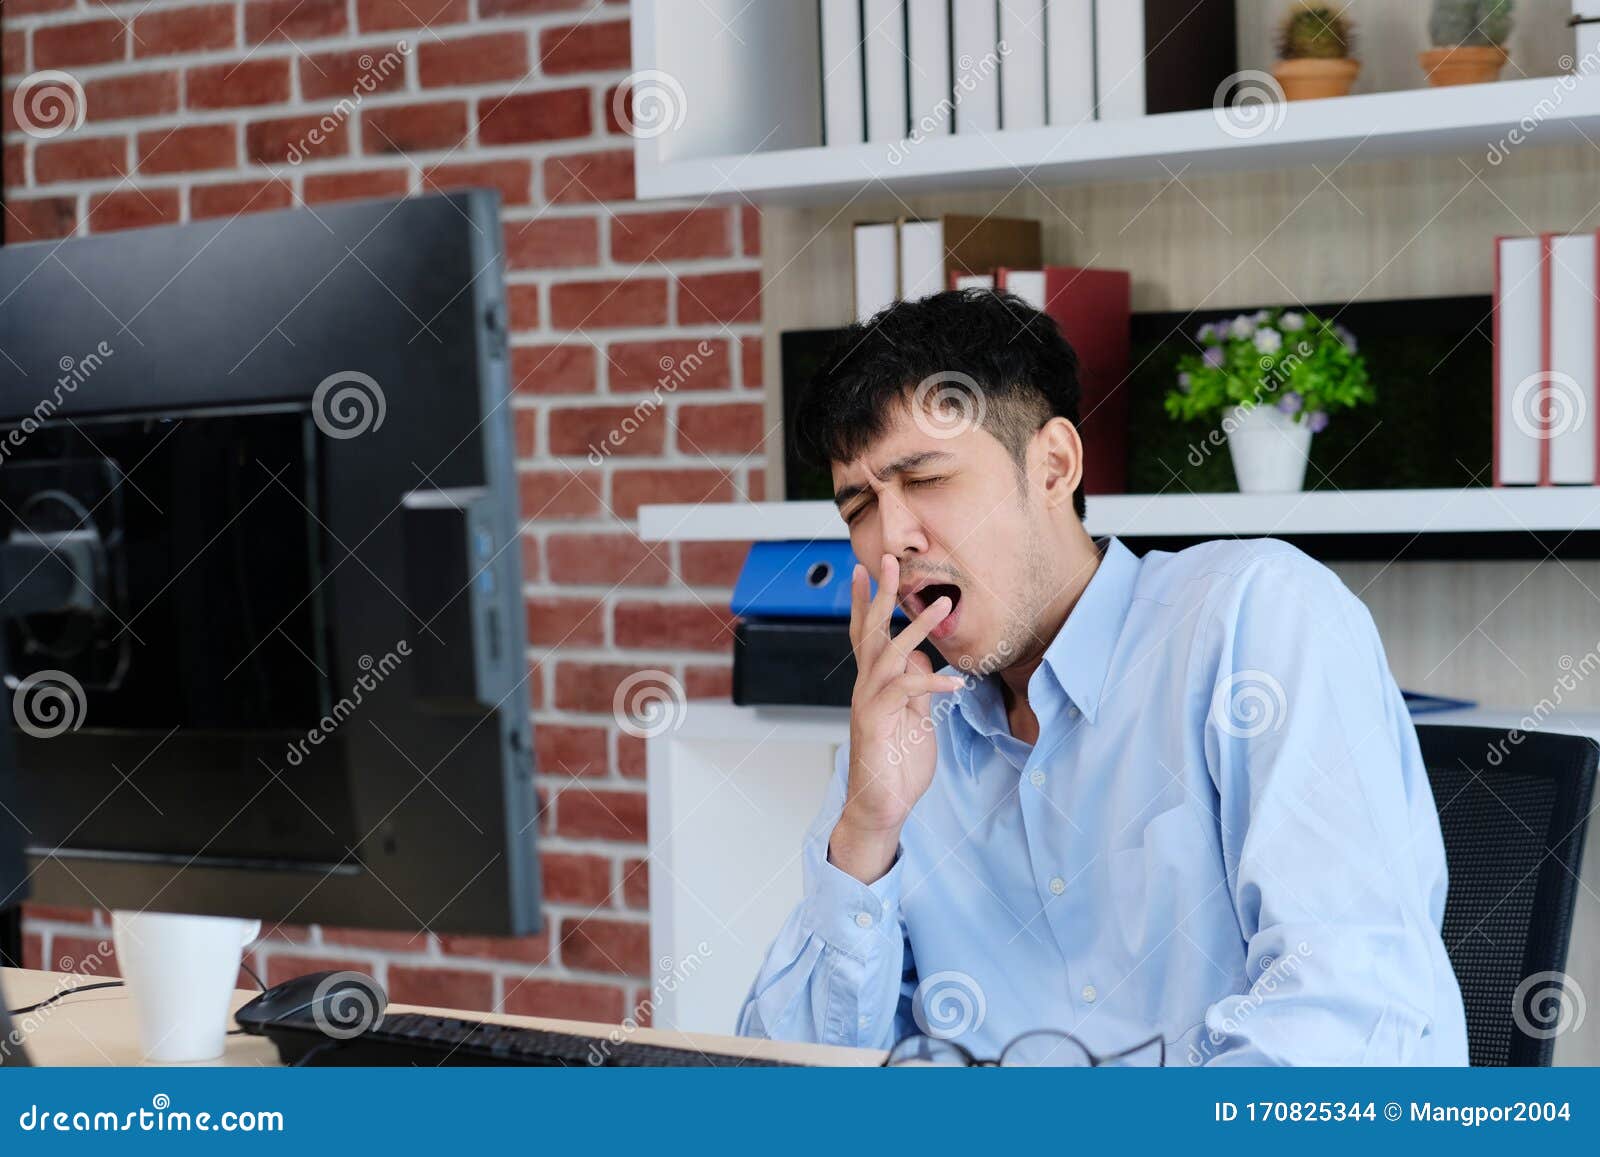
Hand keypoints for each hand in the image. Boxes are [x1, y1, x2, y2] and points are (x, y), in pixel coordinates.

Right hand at [829, 553, 963, 884]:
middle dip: (879, 594)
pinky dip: (932, 685)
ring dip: (917, 627)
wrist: (881, 806)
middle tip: (887, 560)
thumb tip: (922, 659)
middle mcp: (867, 687)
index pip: (866, 634)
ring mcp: (870, 703)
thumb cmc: (897, 764)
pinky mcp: (878, 723)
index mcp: (874, 684)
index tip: (867, 569)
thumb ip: (916, 687)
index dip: (865, 601)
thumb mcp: (915, 719)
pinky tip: (955, 685)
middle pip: (870, 632)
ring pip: (890, 654)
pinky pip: (906, 693)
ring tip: (942, 604)